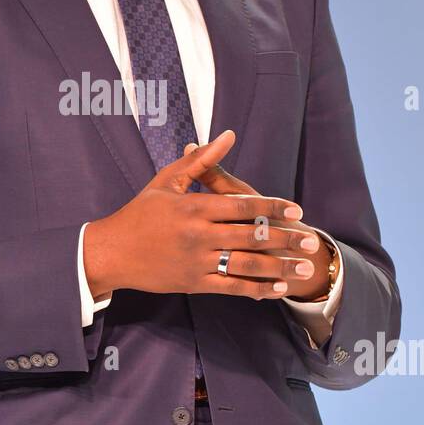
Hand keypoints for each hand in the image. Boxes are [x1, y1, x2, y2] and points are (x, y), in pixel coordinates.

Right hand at [83, 129, 324, 300]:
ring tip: (303, 268)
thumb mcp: (167, 181)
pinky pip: (231, 287)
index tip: (296, 210)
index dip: (272, 207)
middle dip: (285, 238)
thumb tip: (228, 135)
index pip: (242, 205)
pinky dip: (257, 289)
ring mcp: (197, 261)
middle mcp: (199, 235)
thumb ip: (201, 161)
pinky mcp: (194, 284)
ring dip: (279, 267)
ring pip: (247, 265)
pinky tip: (277, 289)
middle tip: (311, 241)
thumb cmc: (139, 213)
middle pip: (251, 236)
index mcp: (194, 207)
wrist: (111, 252)